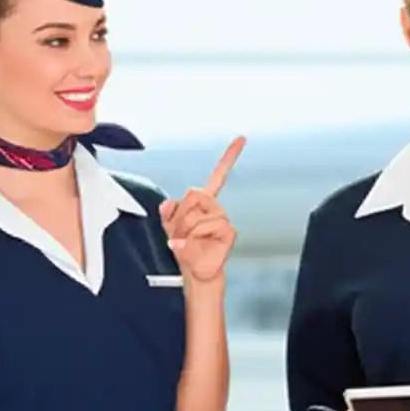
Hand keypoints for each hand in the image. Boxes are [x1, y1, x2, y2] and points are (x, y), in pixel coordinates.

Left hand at [160, 136, 244, 282]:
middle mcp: (216, 208)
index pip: (218, 176)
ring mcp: (223, 219)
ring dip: (186, 229)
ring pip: (198, 213)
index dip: (229, 157)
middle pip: (195, 193)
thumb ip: (168, 212)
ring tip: (188, 241)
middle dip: (181, 214)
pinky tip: (194, 247)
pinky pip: (207, 227)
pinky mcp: (228, 232)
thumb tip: (167, 204)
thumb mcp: (170, 227)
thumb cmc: (186, 249)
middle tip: (180, 231)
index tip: (242, 138)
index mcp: (205, 202)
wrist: (196, 272)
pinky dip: (192, 240)